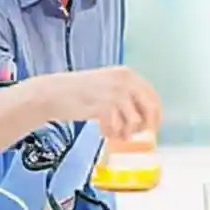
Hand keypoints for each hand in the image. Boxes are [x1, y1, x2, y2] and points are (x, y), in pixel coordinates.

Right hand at [37, 67, 161, 140]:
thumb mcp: (107, 86)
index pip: (153, 97)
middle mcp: (125, 81)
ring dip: (125, 132)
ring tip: (112, 132)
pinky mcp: (104, 105)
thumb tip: (143, 117)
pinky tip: (102, 130)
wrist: (53, 93)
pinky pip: (117, 128)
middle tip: (135, 135)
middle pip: (150, 109)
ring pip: (134, 122)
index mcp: (127, 74)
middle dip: (145, 127)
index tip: (151, 128)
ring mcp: (115, 92)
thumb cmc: (78, 92)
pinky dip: (110, 133)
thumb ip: (126, 97)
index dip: (155, 116)